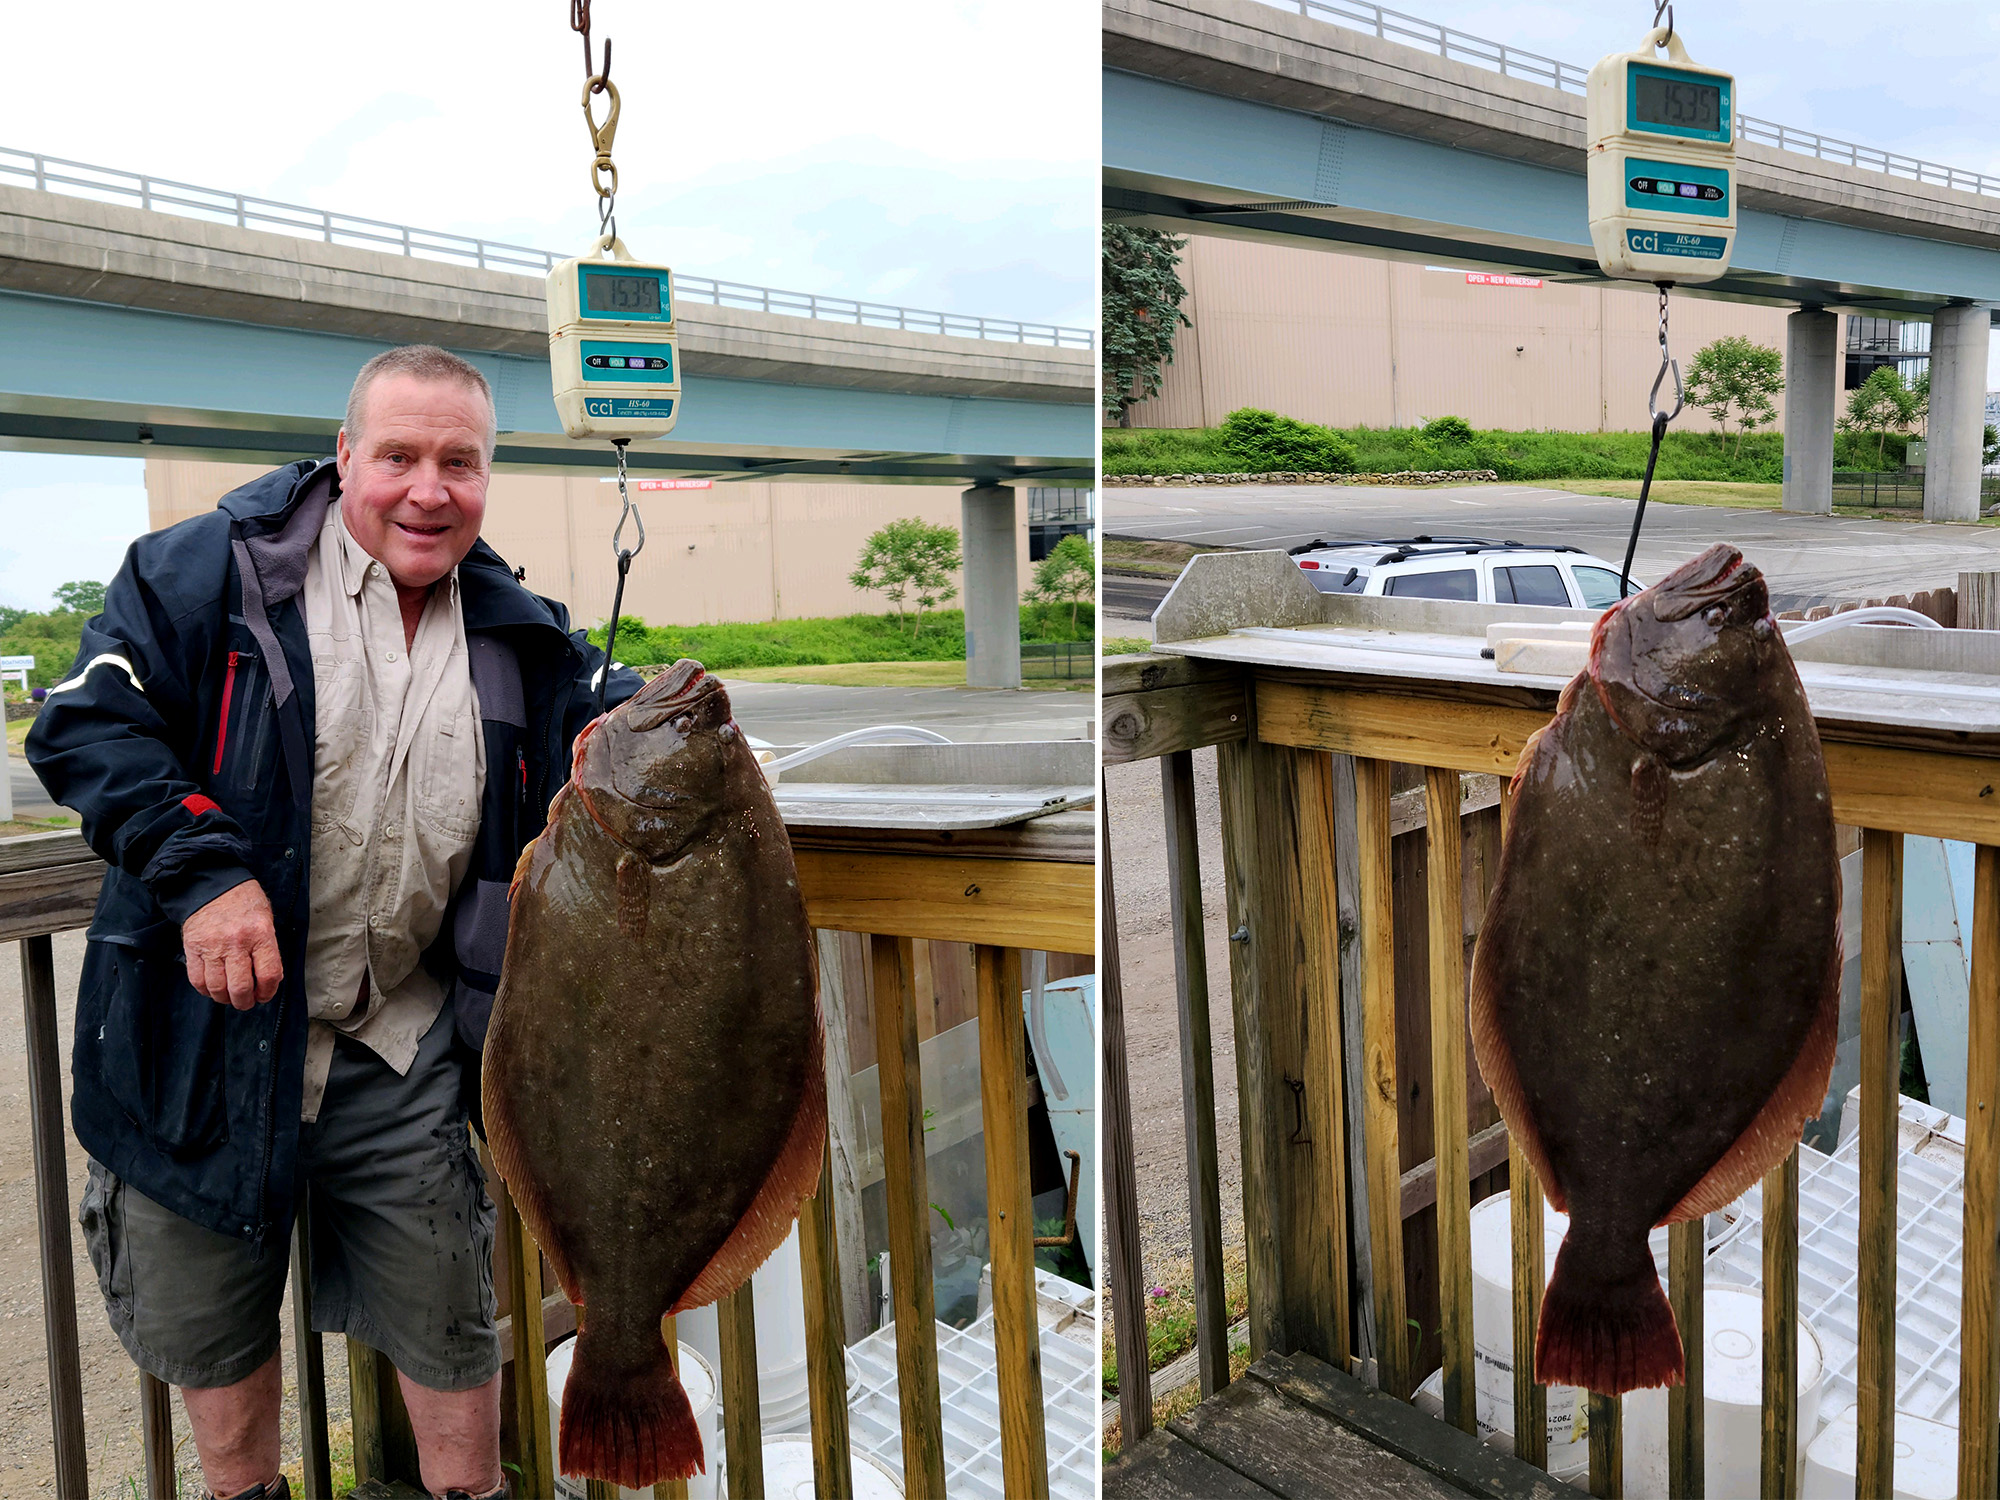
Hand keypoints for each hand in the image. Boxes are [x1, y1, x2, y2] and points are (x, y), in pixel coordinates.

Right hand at [182, 881, 283, 1010]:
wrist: (211, 884)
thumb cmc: (243, 901)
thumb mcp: (266, 919)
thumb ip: (269, 949)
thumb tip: (269, 979)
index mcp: (260, 933)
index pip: (269, 974)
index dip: (268, 992)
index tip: (265, 995)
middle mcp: (236, 942)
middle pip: (241, 987)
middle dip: (245, 1001)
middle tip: (247, 1001)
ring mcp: (212, 946)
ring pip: (217, 987)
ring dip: (225, 998)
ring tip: (230, 996)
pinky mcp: (192, 948)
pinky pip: (197, 979)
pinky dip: (206, 990)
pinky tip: (213, 988)